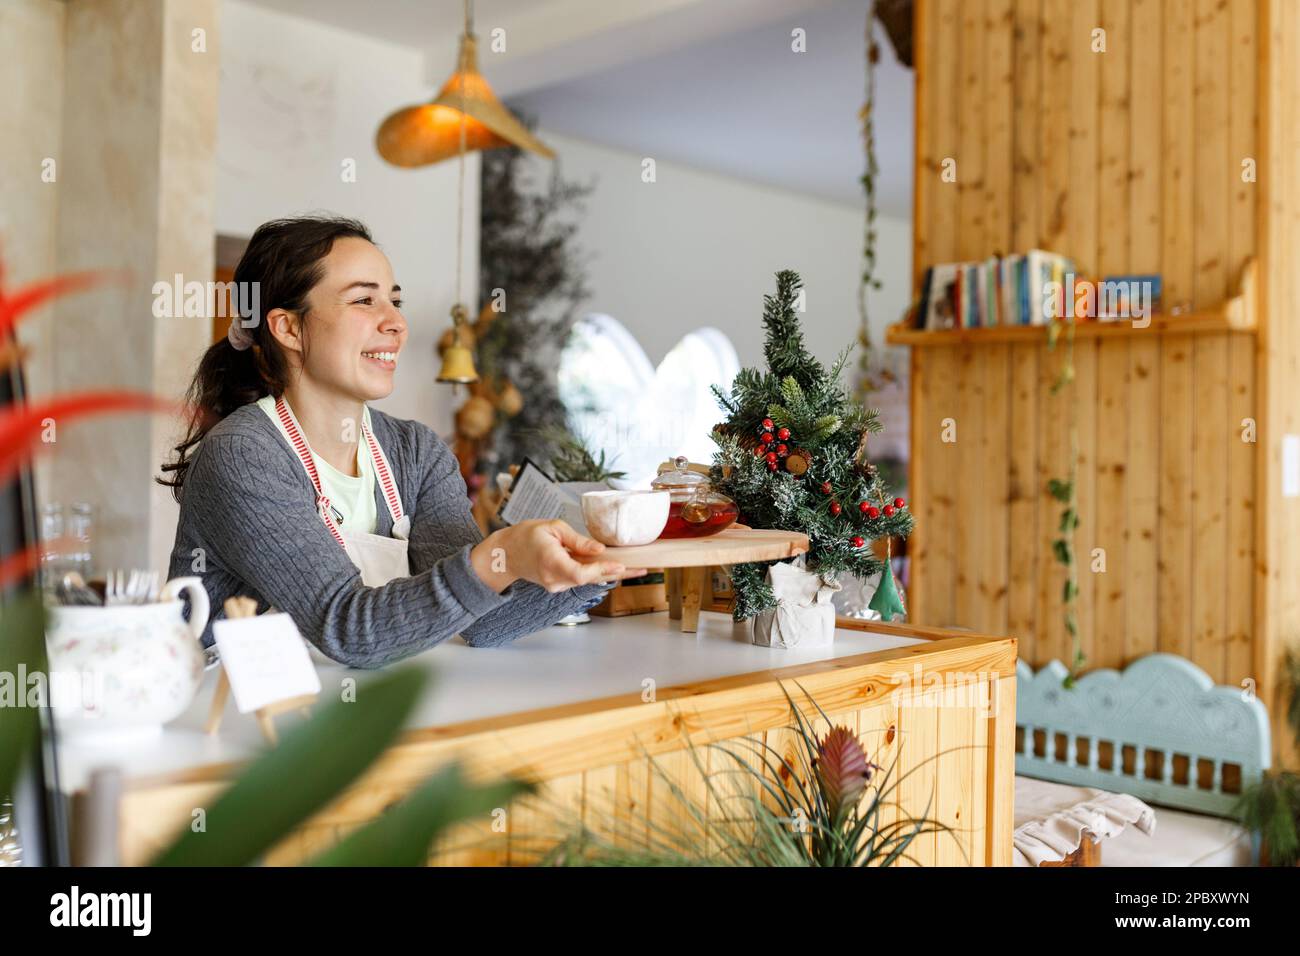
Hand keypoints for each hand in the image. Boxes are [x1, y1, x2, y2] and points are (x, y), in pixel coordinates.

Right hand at [470, 519, 647, 593]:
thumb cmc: (526, 536)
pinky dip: (598, 573)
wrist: (505, 555)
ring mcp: (556, 585)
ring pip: (588, 580)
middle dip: (617, 573)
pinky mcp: (559, 584)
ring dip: (611, 573)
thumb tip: (599, 549)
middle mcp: (555, 579)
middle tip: (643, 569)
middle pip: (590, 579)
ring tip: (637, 568)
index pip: (580, 573)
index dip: (602, 570)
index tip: (620, 565)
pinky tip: (616, 568)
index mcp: (551, 562)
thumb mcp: (552, 528)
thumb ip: (577, 540)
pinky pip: (581, 579)